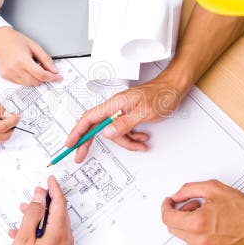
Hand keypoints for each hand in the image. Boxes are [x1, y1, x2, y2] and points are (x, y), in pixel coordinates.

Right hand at [0, 27, 61, 85]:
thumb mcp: (34, 46)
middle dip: (43, 78)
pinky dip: (25, 79)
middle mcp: (14, 68)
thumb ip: (46, 60)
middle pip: (35, 81)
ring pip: (28, 84)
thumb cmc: (16, 40)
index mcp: (22, 60)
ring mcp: (8, 74)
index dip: (52, 77)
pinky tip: (22, 68)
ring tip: (30, 66)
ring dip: (34, 79)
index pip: (41, 75)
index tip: (58, 78)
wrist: (0, 39)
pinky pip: (20, 83)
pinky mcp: (5, 76)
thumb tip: (54, 70)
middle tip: (43, 69)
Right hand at [7, 176, 72, 244]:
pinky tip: (21, 233)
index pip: (60, 204)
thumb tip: (39, 199)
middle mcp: (65, 240)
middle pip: (58, 213)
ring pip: (52, 224)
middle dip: (45, 201)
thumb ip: (32, 216)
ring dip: (39, 216)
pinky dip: (38, 230)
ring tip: (23, 211)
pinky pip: (50, 235)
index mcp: (59, 233)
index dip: (54, 189)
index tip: (49, 180)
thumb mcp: (25, 239)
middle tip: (34, 194)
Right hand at [65, 79, 183, 161]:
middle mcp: (115, 107)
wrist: (174, 88)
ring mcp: (121, 112)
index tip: (70, 143)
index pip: (89, 118)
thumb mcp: (143, 112)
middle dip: (90, 142)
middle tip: (81, 155)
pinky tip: (142, 138)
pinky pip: (124, 130)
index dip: (77, 131)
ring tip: (140, 144)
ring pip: (114, 133)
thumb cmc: (161, 95)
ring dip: (126, 142)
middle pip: (96, 127)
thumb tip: (107, 132)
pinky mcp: (129, 115)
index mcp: (114, 104)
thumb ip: (124, 123)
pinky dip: (132, 137)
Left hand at [161, 179, 243, 244]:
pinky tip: (213, 229)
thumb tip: (176, 196)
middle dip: (179, 215)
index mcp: (197, 223)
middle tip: (193, 205)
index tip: (170, 203)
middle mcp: (200, 241)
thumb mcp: (214, 189)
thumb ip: (189, 190)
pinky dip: (199, 238)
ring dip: (189, 227)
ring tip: (207, 217)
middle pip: (173, 228)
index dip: (166, 207)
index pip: (168, 218)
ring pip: (184, 238)